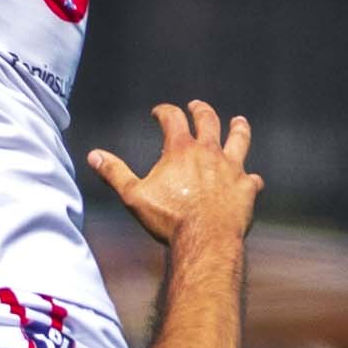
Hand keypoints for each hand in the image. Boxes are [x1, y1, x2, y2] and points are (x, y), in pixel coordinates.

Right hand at [89, 99, 262, 245]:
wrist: (204, 240)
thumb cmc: (169, 219)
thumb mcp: (133, 196)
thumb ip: (115, 173)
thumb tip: (94, 156)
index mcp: (181, 150)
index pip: (172, 118)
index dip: (164, 111)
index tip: (159, 112)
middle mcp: (209, 152)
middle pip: (208, 120)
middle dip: (200, 110)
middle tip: (196, 107)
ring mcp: (232, 168)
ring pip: (239, 139)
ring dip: (238, 128)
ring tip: (238, 122)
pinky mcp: (246, 188)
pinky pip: (252, 179)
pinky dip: (250, 178)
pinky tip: (251, 179)